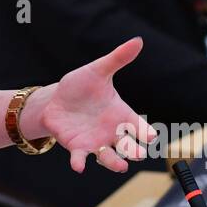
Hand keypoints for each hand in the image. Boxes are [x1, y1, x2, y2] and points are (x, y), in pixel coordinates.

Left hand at [40, 37, 155, 173]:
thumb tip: (137, 40)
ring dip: (115, 163)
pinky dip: (80, 162)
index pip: (139, 126)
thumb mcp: (98, 71)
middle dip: (134, 151)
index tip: (150, 136)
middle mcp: (112, 132)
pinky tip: (78, 166)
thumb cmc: (81, 86)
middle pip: (129, 146)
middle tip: (139, 153)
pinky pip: (80, 157)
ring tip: (121, 166)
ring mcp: (96, 142)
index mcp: (121, 115)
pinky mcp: (78, 147)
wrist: (56, 100)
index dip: (146, 132)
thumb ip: (117, 59)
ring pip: (109, 157)